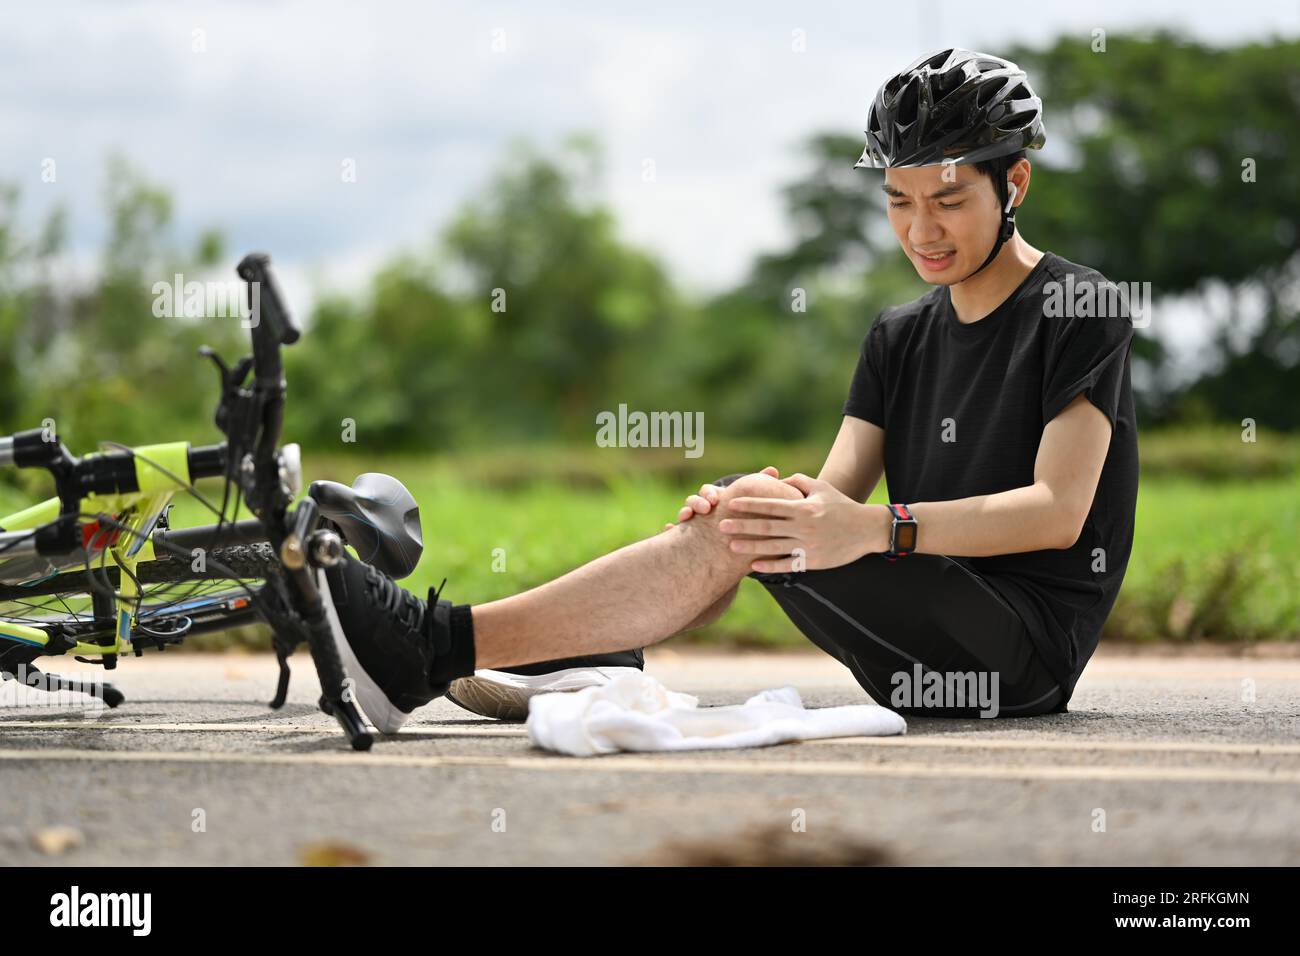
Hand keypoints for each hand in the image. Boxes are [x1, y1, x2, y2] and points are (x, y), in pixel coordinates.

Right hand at [662, 466, 780, 530]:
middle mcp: (702, 509)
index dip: (709, 493)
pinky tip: (668, 529)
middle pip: (693, 500)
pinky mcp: (687, 537)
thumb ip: (760, 489)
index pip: (707, 491)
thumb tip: (774, 471)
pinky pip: (673, 533)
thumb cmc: (743, 519)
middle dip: (697, 502)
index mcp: (715, 500)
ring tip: (687, 517)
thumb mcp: (751, 505)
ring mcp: (693, 523)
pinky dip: (669, 530)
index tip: (715, 499)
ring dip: (683, 512)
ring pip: (682, 513)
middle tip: (706, 508)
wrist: (731, 545)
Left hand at [718, 473, 889, 571]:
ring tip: (731, 546)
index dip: (750, 504)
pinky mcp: (813, 561)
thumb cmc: (842, 505)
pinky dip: (770, 565)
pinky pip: (787, 564)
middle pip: (767, 527)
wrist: (867, 530)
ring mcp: (808, 545)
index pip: (771, 505)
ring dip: (750, 547)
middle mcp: (804, 527)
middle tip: (721, 525)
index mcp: (803, 508)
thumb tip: (777, 478)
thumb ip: (798, 481)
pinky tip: (753, 566)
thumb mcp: (822, 487)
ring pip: (773, 547)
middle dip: (742, 526)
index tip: (732, 503)